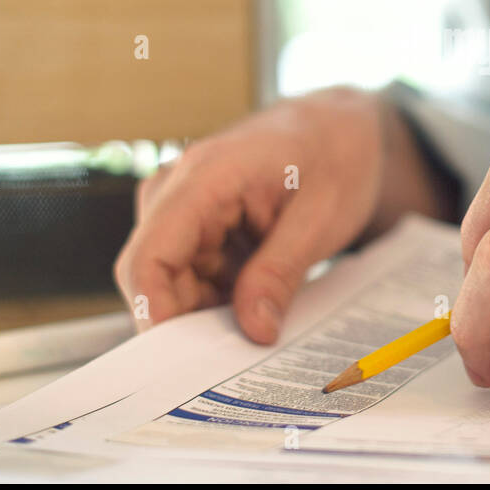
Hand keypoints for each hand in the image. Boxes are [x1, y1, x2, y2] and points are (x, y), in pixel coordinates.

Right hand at [113, 87, 387, 341]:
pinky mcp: (196, 226)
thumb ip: (280, 273)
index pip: (148, 256)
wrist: (341, 129)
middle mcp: (177, 191)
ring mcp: (183, 208)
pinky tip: (258, 303)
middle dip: (188, 322)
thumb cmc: (334, 157)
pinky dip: (220, 298)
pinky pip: (192, 277)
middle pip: (155, 277)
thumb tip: (253, 331)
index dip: (155, 313)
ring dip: (209, 311)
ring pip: (173, 283)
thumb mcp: (321, 218)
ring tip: (262, 321)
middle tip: (238, 356)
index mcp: (203, 176)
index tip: (182, 360)